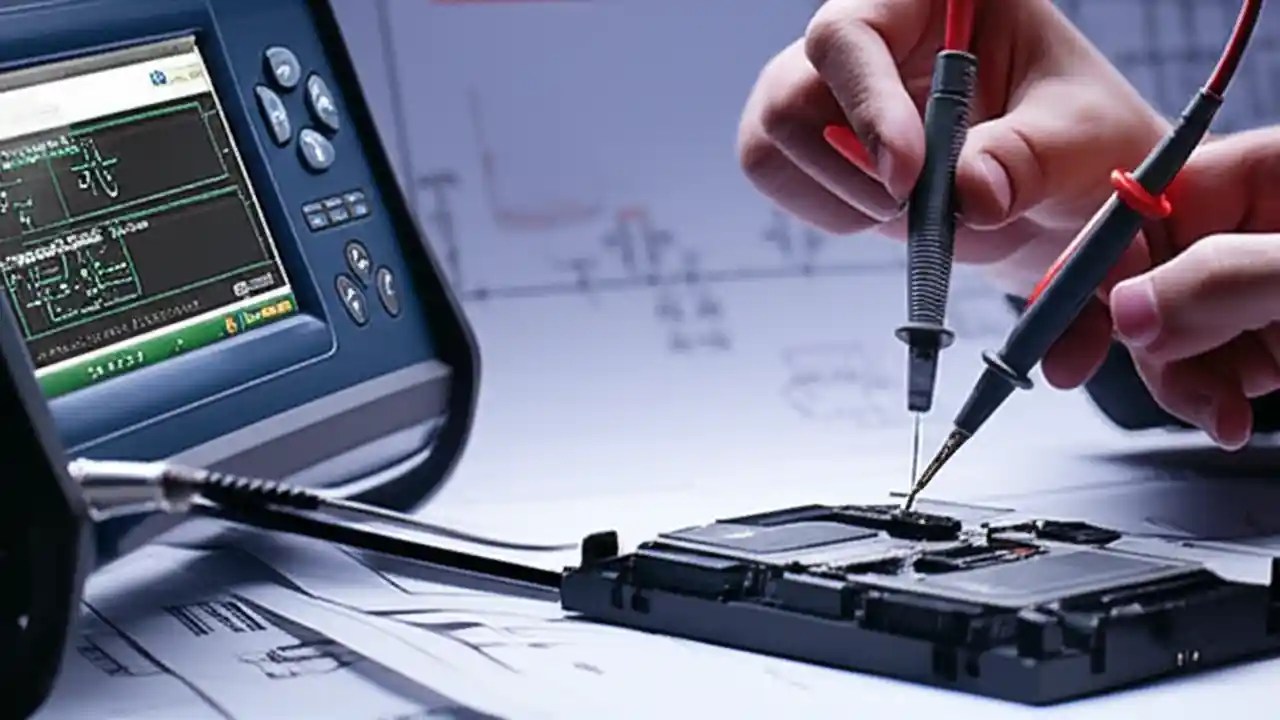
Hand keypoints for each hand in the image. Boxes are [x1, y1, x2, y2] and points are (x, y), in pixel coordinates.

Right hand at [737, 0, 1167, 294]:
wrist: (1059, 192)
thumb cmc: (1078, 140)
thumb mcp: (1081, 140)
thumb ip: (1028, 159)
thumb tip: (970, 193)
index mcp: (932, 0)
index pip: (852, 32)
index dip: (867, 104)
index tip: (909, 176)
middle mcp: (867, 31)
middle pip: (792, 93)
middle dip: (856, 168)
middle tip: (925, 206)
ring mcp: (825, 84)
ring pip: (773, 142)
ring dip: (848, 198)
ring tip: (923, 208)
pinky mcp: (805, 139)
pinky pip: (776, 177)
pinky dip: (834, 213)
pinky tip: (891, 211)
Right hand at [1045, 128, 1279, 450]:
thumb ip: (1223, 279)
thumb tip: (1130, 310)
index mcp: (1264, 172)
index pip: (1147, 198)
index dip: (1097, 254)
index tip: (1059, 306)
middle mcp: (1252, 226)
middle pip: (1148, 270)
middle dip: (1140, 332)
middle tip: (1124, 366)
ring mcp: (1257, 286)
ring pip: (1173, 331)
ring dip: (1177, 380)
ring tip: (1212, 410)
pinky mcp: (1269, 339)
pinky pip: (1211, 368)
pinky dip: (1209, 400)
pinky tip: (1227, 418)